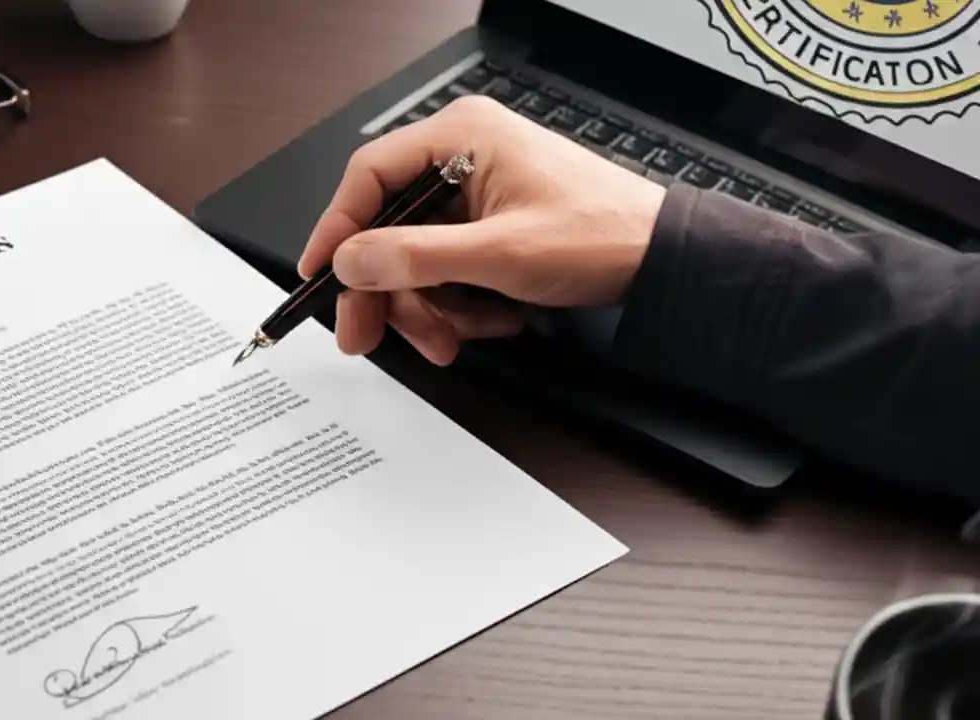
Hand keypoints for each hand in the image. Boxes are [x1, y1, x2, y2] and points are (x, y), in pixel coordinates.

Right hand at [298, 95, 666, 365]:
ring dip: (430, 308)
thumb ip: (415, 258)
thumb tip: (351, 260)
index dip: (337, 229)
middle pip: (388, 227)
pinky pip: (446, 270)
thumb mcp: (498, 254)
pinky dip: (460, 305)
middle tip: (371, 336)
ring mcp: (475, 194)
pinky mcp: (487, 227)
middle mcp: (462, 157)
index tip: (320, 275)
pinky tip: (494, 317)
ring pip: (415, 259)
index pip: (369, 176)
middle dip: (389, 290)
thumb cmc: (600, 235)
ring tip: (458, 337)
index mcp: (461, 137)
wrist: (660, 262)